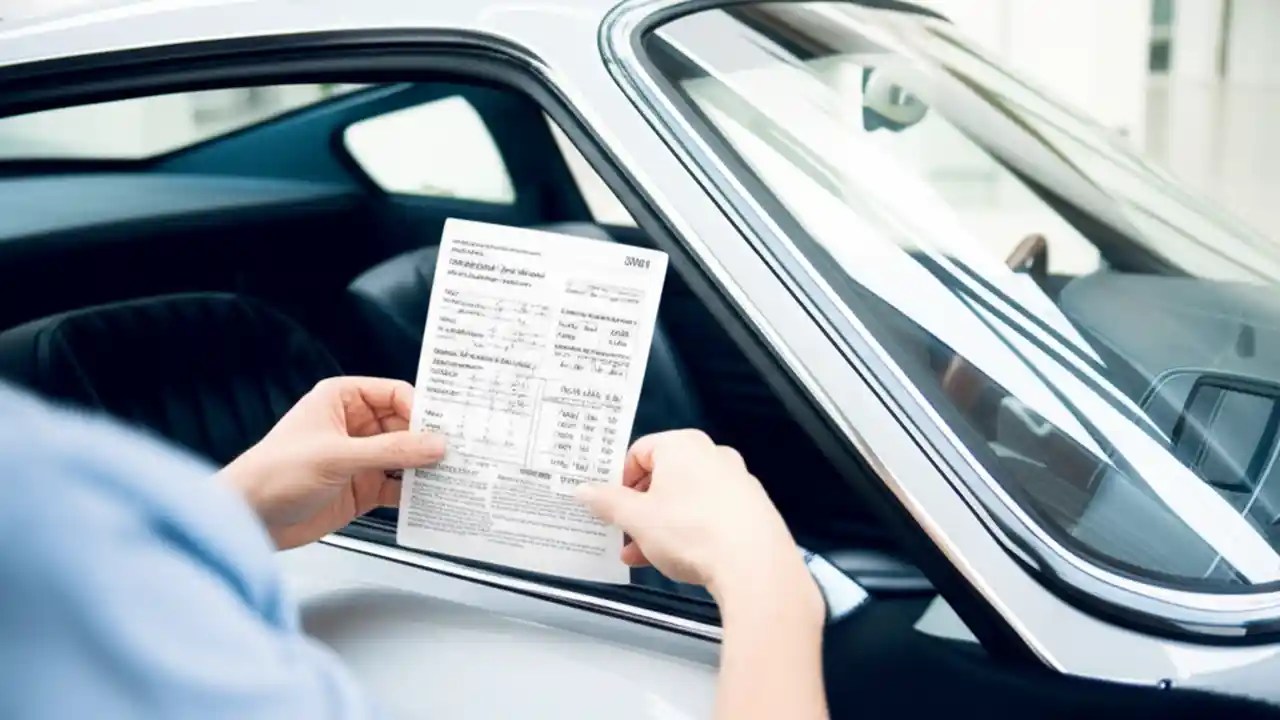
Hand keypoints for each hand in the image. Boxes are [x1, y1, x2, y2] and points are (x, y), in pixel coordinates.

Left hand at [219, 377, 445, 549]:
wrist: (247, 519)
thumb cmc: (274, 473)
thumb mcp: (337, 456)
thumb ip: (391, 451)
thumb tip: (435, 444)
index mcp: (342, 399)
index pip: (395, 394)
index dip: (422, 409)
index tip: (446, 428)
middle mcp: (354, 425)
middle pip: (406, 426)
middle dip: (430, 440)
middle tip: (461, 452)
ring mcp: (360, 458)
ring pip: (405, 457)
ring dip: (426, 468)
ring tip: (454, 476)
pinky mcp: (362, 489)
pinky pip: (397, 487)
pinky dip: (414, 493)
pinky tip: (432, 499)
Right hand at [575, 430, 817, 609]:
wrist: (755, 565)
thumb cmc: (690, 531)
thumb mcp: (637, 519)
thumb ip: (607, 502)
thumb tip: (583, 489)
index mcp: (683, 445)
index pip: (639, 452)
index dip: (618, 480)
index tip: (607, 506)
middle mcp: (713, 455)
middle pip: (662, 477)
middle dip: (638, 509)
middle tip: (621, 534)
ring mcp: (736, 482)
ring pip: (685, 499)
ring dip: (659, 525)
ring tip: (641, 556)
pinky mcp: (751, 509)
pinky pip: (709, 514)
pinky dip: (688, 532)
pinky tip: (675, 560)